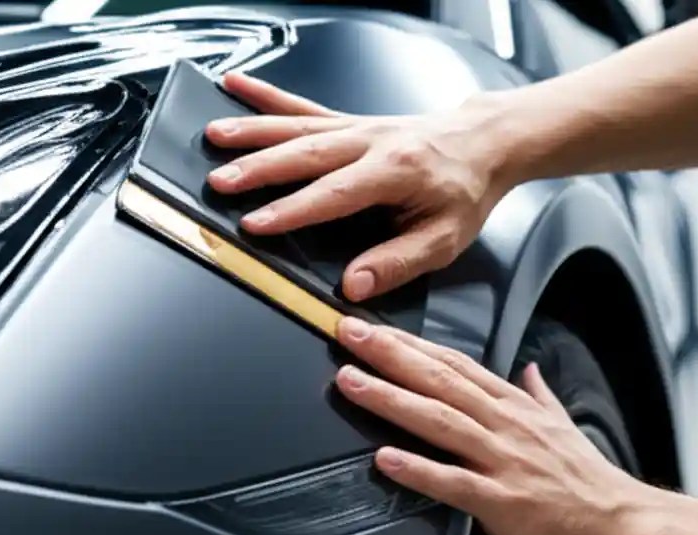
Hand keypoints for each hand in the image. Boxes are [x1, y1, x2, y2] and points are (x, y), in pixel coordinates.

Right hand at [205, 73, 514, 301]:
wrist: (482, 142)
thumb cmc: (464, 192)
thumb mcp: (445, 239)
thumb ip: (398, 263)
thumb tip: (353, 285)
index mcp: (395, 172)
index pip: (335, 194)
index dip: (293, 210)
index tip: (255, 224)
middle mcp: (371, 141)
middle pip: (306, 152)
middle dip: (259, 168)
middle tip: (220, 182)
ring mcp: (356, 126)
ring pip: (297, 125)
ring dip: (253, 131)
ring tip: (214, 135)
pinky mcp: (348, 120)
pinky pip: (303, 105)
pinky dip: (267, 95)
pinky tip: (235, 85)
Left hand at [331, 316, 668, 534]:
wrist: (626, 528)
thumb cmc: (593, 485)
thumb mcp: (565, 426)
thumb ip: (540, 396)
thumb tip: (529, 371)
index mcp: (517, 408)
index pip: (456, 364)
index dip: (412, 344)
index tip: (376, 328)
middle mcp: (506, 426)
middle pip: (440, 380)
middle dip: (390, 354)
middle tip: (349, 334)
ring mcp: (503, 461)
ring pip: (440, 421)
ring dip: (391, 399)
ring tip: (351, 382)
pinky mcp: (503, 502)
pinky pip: (453, 482)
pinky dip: (418, 469)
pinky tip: (386, 459)